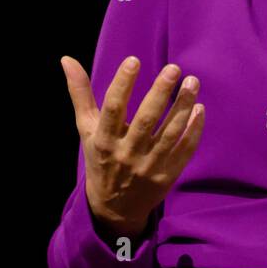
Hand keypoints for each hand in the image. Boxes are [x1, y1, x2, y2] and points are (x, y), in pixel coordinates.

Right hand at [61, 54, 204, 239]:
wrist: (114, 208)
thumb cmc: (100, 159)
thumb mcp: (86, 130)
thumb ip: (80, 94)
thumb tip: (67, 59)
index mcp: (103, 140)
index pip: (113, 109)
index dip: (122, 84)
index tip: (133, 60)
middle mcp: (126, 153)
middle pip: (145, 120)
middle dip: (160, 93)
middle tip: (174, 68)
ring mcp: (148, 166)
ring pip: (170, 133)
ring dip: (183, 106)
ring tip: (193, 82)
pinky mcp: (167, 175)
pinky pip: (184, 149)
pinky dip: (194, 129)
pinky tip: (199, 108)